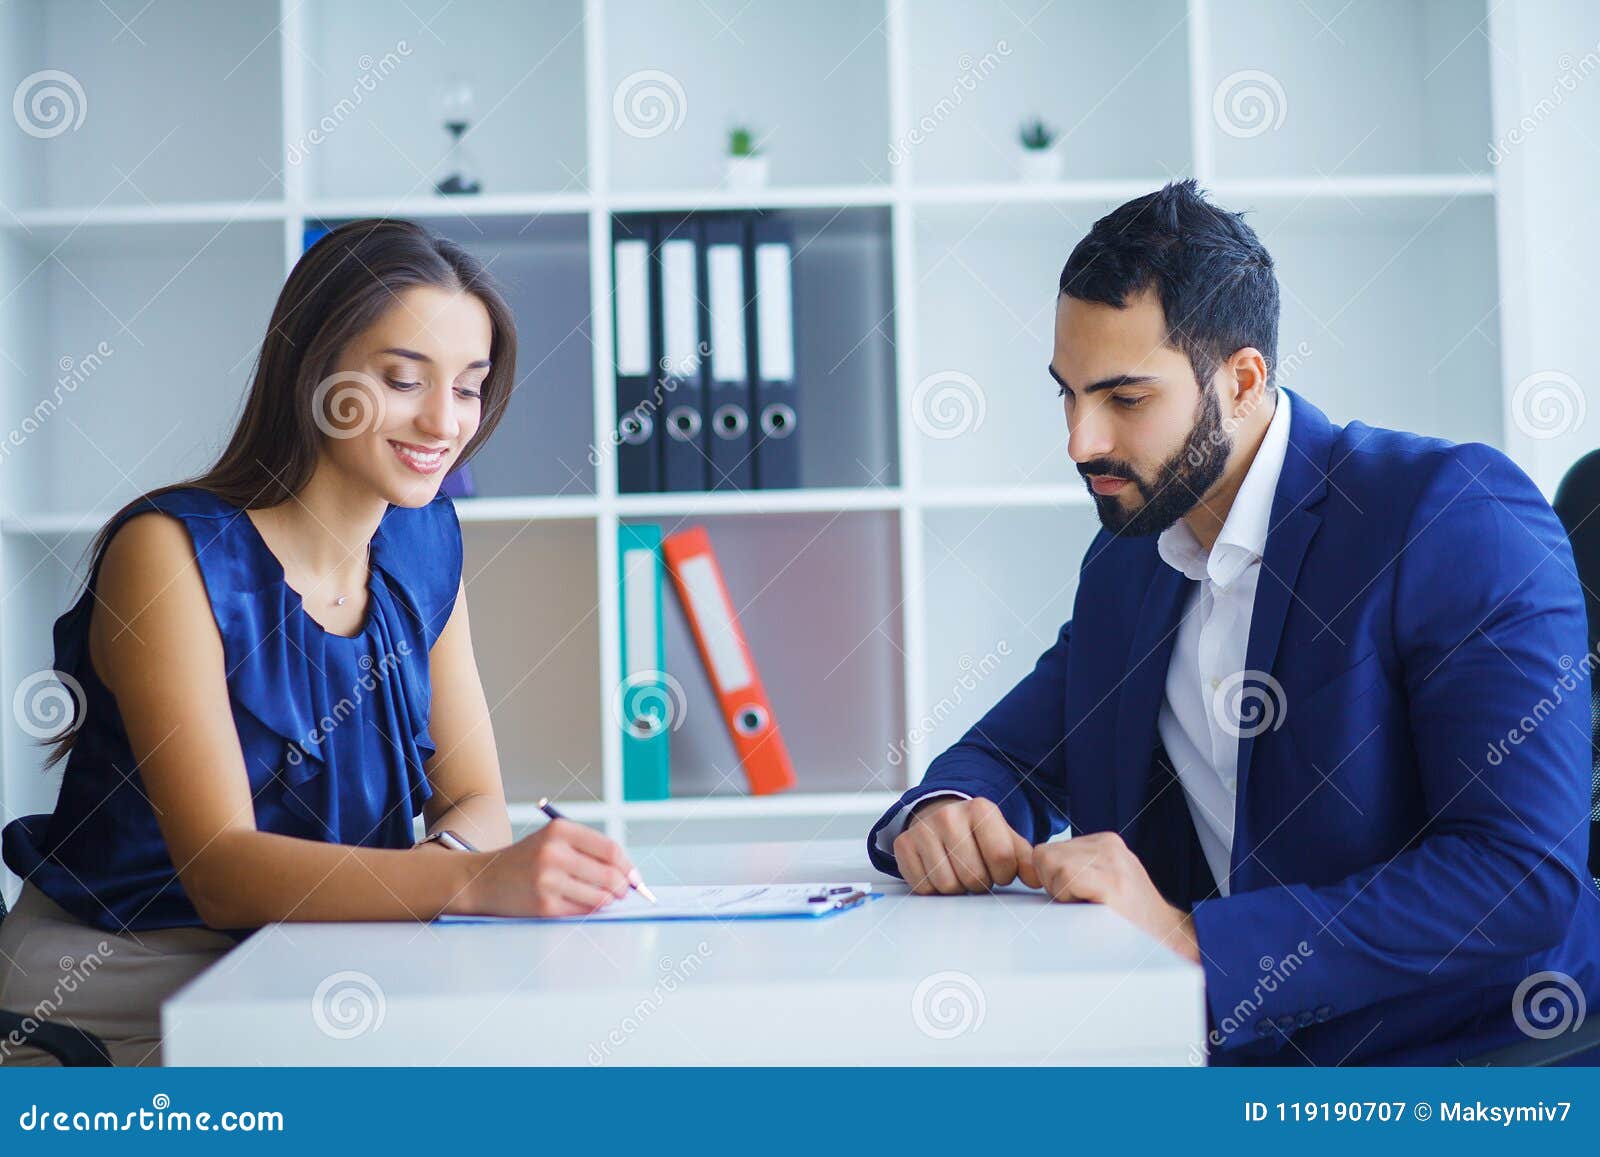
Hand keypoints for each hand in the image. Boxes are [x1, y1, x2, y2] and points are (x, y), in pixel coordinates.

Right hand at [457, 819, 633, 917]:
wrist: (483, 879)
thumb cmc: (528, 859)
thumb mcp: (554, 840)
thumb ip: (590, 851)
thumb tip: (630, 875)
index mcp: (560, 830)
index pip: (610, 850)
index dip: (628, 866)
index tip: (635, 877)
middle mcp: (553, 853)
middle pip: (610, 875)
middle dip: (624, 887)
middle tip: (624, 892)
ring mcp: (548, 881)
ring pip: (601, 897)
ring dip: (609, 901)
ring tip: (605, 899)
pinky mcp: (544, 906)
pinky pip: (583, 911)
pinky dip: (590, 910)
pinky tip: (584, 905)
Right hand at [893, 796, 1041, 893]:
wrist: (938, 819)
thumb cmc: (978, 836)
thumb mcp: (1006, 840)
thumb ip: (1026, 860)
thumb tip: (1039, 880)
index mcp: (980, 809)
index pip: (1002, 859)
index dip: (1004, 874)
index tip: (999, 869)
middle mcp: (949, 814)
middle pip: (974, 876)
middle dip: (980, 882)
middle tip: (976, 870)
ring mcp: (924, 829)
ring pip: (948, 885)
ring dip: (957, 887)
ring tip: (958, 871)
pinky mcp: (904, 844)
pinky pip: (924, 887)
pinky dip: (934, 887)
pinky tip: (938, 871)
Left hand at [1032, 832, 1199, 961]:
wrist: (1167, 938)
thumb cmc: (1127, 919)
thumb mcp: (1101, 881)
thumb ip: (1074, 867)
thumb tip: (1032, 869)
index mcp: (1104, 842)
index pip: (1048, 850)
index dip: (1050, 879)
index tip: (1074, 896)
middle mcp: (1107, 844)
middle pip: (1043, 855)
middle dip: (1052, 883)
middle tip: (1082, 903)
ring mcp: (1111, 860)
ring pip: (1050, 864)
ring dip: (1060, 891)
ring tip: (1090, 906)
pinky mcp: (1112, 879)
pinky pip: (1065, 876)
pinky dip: (1068, 895)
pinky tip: (1092, 907)